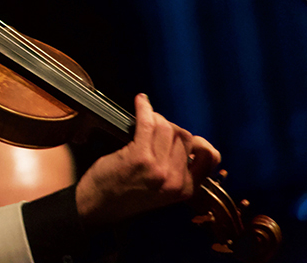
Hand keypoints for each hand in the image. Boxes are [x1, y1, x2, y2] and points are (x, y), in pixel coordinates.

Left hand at [75, 93, 220, 228]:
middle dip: (169, 127)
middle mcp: (176, 180)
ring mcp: (159, 168)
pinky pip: (148, 123)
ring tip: (146, 118)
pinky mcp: (139, 157)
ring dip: (156, 118)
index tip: (182, 135)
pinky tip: (140, 102)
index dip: (197, 141)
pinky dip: (144, 108)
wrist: (98, 205)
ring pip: (168, 128)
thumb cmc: (126, 193)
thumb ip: (178, 170)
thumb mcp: (162, 191)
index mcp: (186, 189)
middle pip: (184, 136)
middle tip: (154, 127)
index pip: (209, 156)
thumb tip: (187, 140)